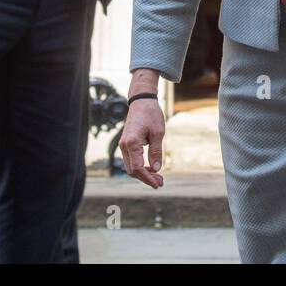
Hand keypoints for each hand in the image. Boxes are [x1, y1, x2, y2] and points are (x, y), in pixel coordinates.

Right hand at [119, 74, 165, 188]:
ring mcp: (123, 145)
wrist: (141, 101)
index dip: (147, 178)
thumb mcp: (158, 133)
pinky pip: (131, 160)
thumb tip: (156, 169)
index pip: (137, 168)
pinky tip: (151, 169)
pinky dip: (140, 167)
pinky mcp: (126, 144)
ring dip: (143, 174)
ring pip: (131, 167)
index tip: (158, 184)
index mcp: (131, 143)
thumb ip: (156, 152)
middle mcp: (124, 146)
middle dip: (146, 178)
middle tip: (161, 182)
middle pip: (132, 170)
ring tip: (158, 177)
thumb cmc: (151, 114)